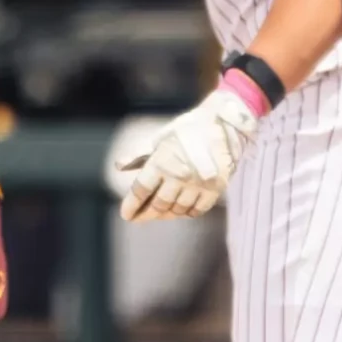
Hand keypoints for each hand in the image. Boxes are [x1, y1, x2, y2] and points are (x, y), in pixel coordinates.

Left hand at [116, 87, 259, 221]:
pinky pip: (197, 210)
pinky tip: (183, 209)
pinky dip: (188, 212)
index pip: (141, 190)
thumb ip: (139, 155)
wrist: (223, 124)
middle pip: (158, 205)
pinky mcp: (215, 189)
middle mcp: (178, 176)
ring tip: (162, 212)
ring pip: (177, 210)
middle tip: (141, 217)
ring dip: (168, 213)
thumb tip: (119, 166)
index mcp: (161, 162)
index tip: (126, 215)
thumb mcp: (160, 138)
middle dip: (147, 213)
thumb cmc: (187, 129)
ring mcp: (197, 184)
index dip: (131, 205)